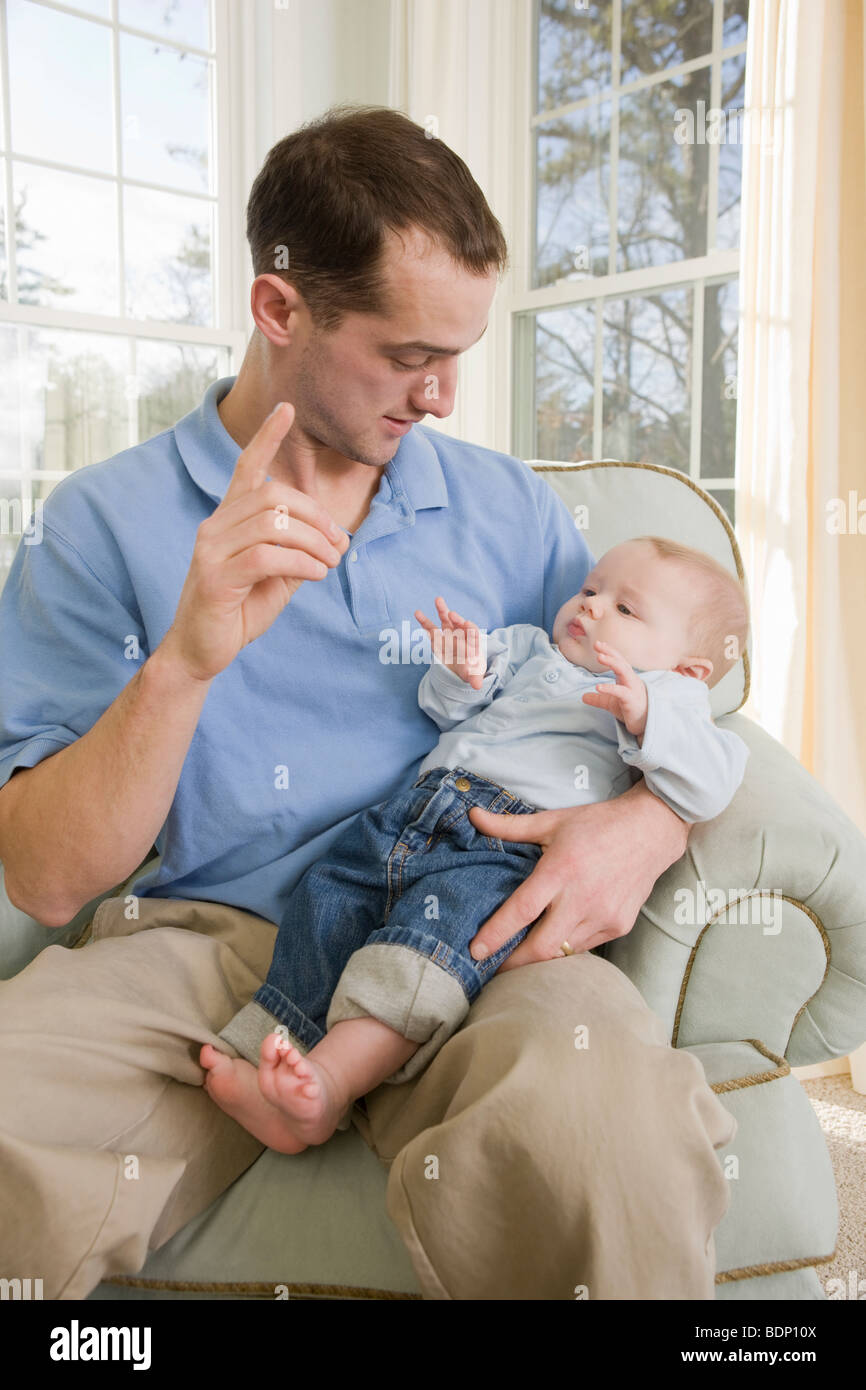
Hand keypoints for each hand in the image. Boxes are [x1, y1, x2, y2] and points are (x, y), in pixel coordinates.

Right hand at [160, 402, 348, 682]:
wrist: (200, 651)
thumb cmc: (238, 612)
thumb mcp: (277, 577)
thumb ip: (296, 551)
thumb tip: (331, 537)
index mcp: (228, 520)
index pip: (246, 467)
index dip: (267, 437)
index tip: (287, 408)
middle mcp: (215, 526)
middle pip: (274, 495)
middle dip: (316, 515)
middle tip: (339, 544)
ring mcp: (210, 549)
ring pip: (273, 523)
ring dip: (315, 541)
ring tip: (331, 563)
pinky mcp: (214, 577)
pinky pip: (266, 556)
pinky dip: (301, 563)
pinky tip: (317, 574)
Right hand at [414, 597, 487, 689]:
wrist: (459, 668)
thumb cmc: (469, 669)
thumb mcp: (472, 675)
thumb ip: (474, 678)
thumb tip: (477, 686)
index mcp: (471, 643)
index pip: (473, 634)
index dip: (470, 628)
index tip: (466, 624)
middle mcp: (461, 635)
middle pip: (460, 624)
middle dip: (456, 618)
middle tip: (451, 614)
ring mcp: (448, 634)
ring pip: (446, 621)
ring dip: (442, 610)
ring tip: (438, 600)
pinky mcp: (437, 638)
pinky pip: (430, 629)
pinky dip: (425, 622)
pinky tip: (418, 613)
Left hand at [466, 781, 688, 962]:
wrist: (652, 830)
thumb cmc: (598, 824)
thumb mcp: (553, 821)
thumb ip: (510, 826)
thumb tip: (473, 817)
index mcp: (561, 870)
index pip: (522, 911)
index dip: (496, 935)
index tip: (475, 951)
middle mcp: (583, 898)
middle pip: (542, 947)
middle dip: (513, 963)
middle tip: (492, 966)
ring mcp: (604, 915)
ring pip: (563, 952)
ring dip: (540, 957)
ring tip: (519, 955)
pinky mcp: (620, 926)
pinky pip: (584, 946)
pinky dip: (565, 946)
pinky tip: (554, 939)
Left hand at [581, 641, 647, 736]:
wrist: (645, 723)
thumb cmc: (631, 709)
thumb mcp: (611, 703)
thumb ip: (598, 699)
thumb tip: (583, 697)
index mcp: (626, 678)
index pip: (618, 661)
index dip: (609, 651)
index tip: (598, 644)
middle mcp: (631, 680)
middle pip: (621, 662)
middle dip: (610, 652)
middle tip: (597, 645)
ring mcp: (633, 689)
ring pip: (624, 671)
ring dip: (612, 662)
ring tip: (599, 657)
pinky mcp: (632, 700)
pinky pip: (621, 692)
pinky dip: (609, 688)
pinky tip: (598, 687)